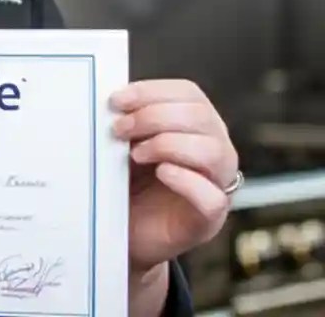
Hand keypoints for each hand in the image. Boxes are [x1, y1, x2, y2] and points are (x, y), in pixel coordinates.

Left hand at [111, 79, 237, 273]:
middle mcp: (214, 151)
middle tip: (119, 130)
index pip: (188, 94)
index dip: (152, 92)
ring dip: (169, 144)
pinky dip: (187, 180)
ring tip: (136, 154)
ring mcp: (216, 185)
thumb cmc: (126, 184)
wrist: (122, 233)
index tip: (116, 100)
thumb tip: (110, 101)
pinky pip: (212, 197)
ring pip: (214, 151)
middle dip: (154, 116)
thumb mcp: (122, 147)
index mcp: (195, 126)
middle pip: (201, 117)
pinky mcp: (207, 219)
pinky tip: (162, 173)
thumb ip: (125, 123)